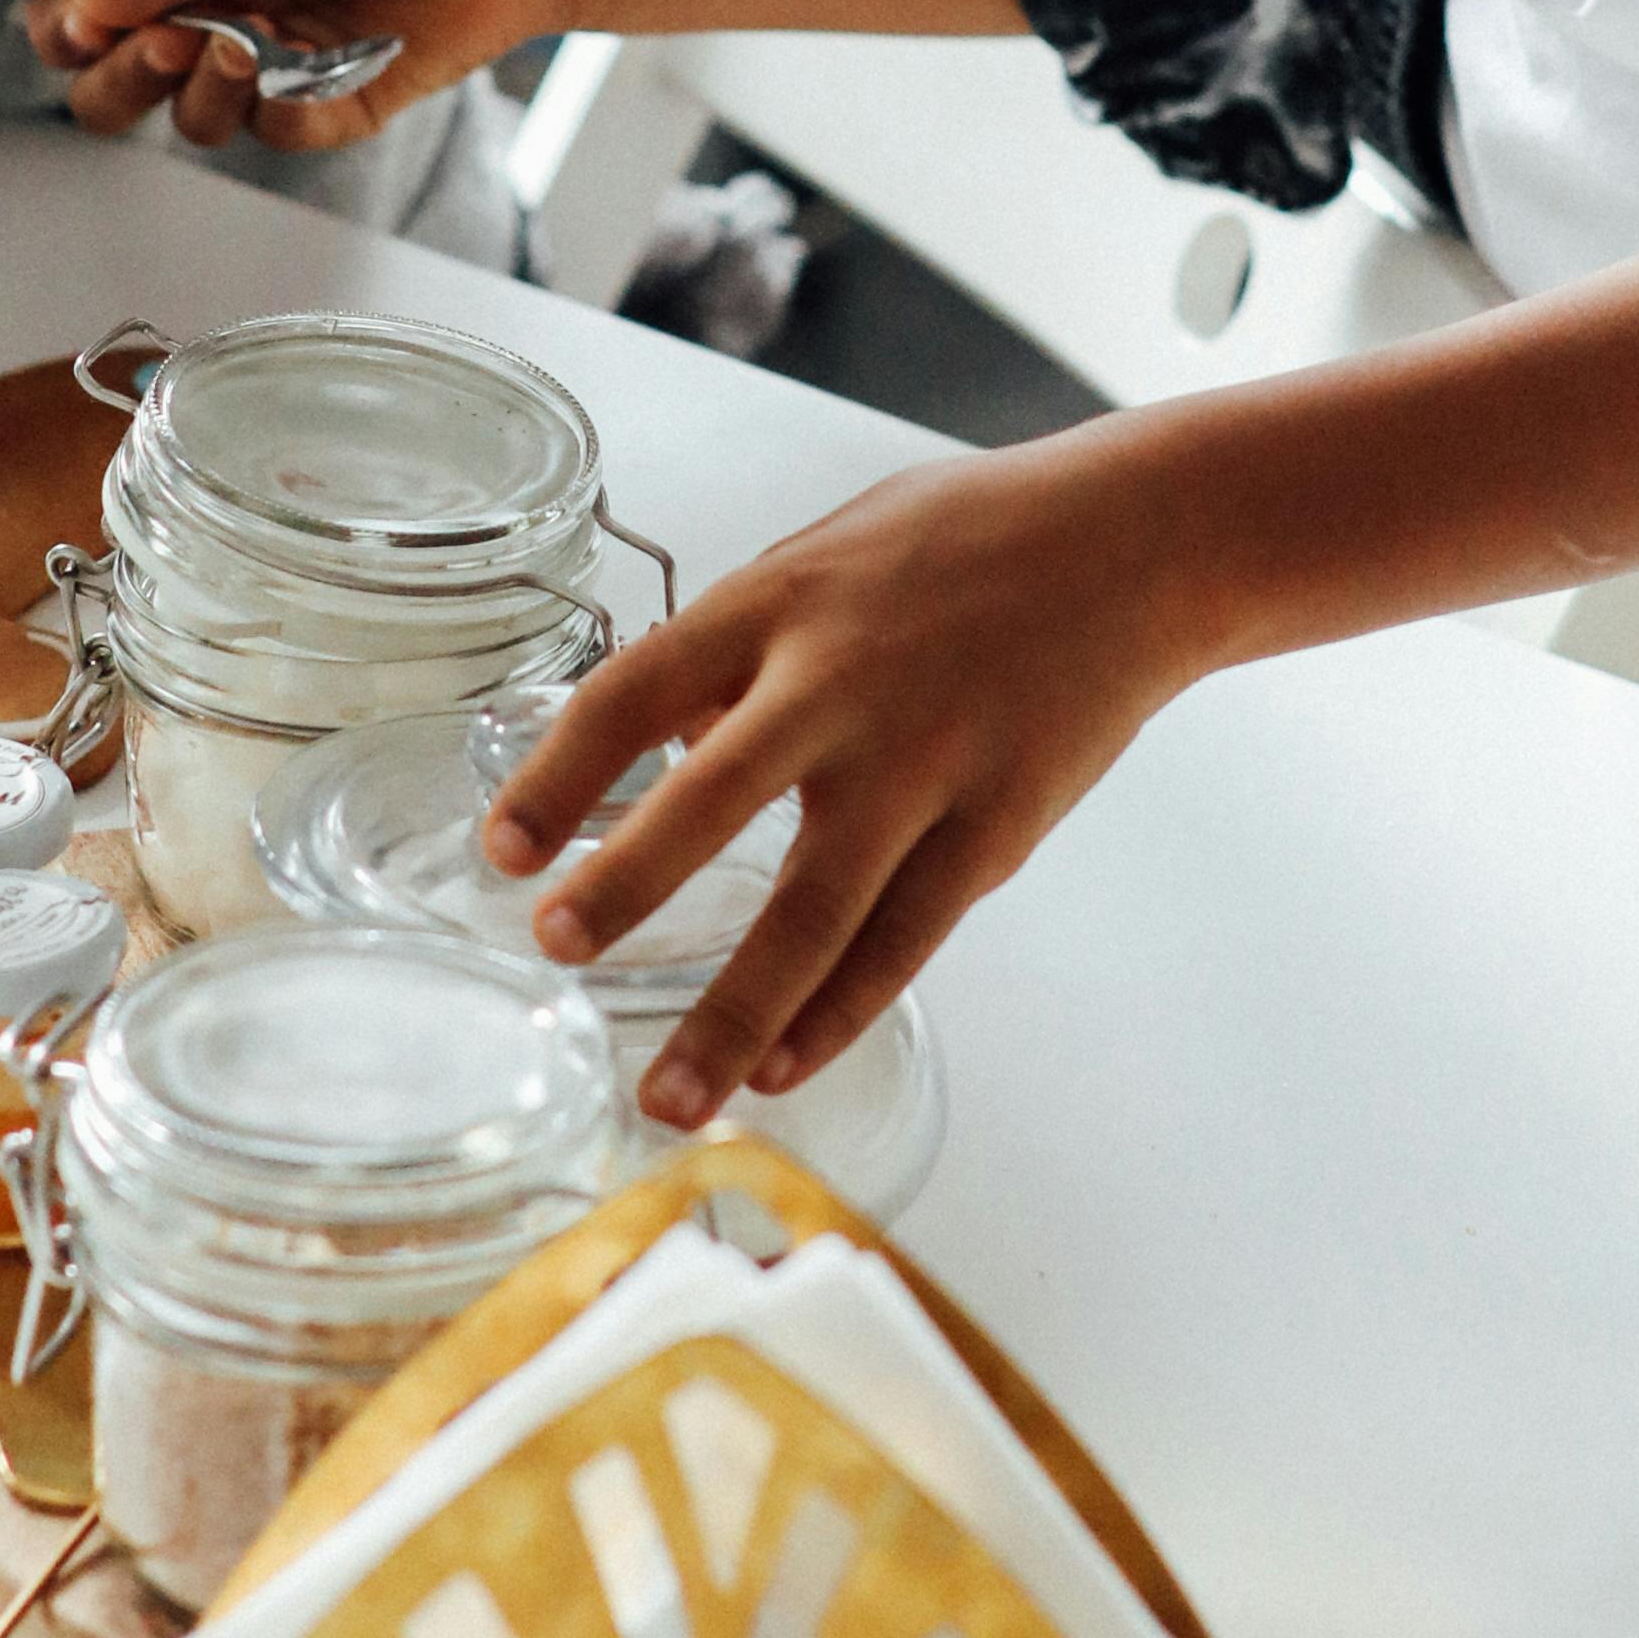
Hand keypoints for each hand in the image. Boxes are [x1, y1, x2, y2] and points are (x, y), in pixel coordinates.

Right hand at [28, 0, 590, 150]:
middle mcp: (223, 15)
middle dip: (117, 76)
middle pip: (122, 87)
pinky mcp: (336, 103)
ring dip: (196, 91)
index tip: (78, 22)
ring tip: (234, 43)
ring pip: (194, 120)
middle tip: (156, 44)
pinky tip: (288, 65)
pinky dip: (271, 108)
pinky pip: (278, 133)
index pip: (96, 13)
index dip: (70, 29)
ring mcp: (277, 65)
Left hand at [473, 427, 1218, 1123]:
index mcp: (780, 607)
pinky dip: (839, 1012)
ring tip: (669, 1099)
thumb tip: (665, 740)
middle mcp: (842, 685)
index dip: (559, 774)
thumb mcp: (827, 551)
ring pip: (816, 911)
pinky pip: (904, 941)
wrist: (1136, 543)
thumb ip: (740, 645)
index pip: (635, 690)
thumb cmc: (972, 538)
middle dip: (626, 883)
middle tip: (556, 948)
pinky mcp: (997, 827)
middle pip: (712, 798)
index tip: (502, 848)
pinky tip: (782, 1066)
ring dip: (733, 1014)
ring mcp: (926, 764)